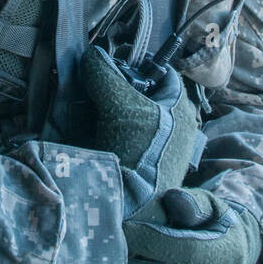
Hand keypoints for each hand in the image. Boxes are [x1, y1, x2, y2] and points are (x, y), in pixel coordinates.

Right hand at [81, 44, 199, 207]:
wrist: (132, 209)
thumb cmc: (139, 151)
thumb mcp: (122, 106)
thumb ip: (106, 76)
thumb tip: (92, 55)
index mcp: (180, 109)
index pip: (163, 74)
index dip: (139, 63)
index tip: (114, 59)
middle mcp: (173, 127)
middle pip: (142, 94)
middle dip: (117, 86)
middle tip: (92, 80)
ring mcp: (156, 148)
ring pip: (128, 115)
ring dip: (105, 107)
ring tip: (82, 101)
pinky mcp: (139, 165)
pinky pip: (120, 137)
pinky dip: (102, 130)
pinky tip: (83, 129)